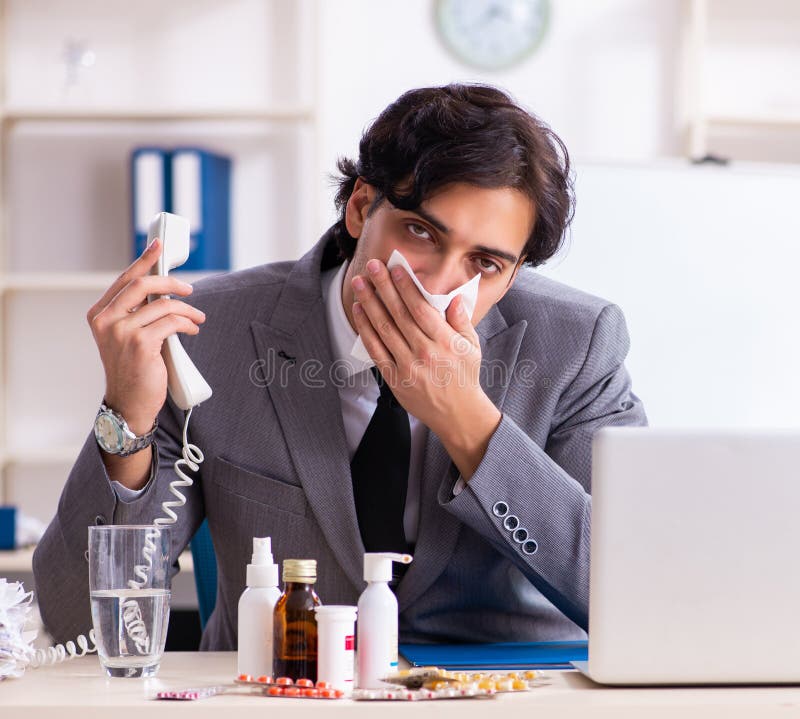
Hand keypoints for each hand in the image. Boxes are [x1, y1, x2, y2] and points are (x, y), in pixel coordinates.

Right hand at [86, 238, 205, 433]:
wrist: (129, 402)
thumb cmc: (132, 368)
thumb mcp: (126, 335)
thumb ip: (136, 311)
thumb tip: (162, 287)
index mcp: (100, 314)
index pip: (125, 279)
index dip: (145, 260)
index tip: (159, 246)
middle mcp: (106, 320)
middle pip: (144, 285)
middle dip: (172, 283)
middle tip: (189, 289)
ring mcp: (122, 332)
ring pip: (164, 305)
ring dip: (187, 310)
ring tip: (197, 319)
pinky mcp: (141, 345)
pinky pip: (172, 323)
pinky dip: (188, 324)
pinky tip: (193, 330)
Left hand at [351, 259, 500, 478]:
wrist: (457, 414)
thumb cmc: (465, 376)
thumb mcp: (472, 347)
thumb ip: (461, 321)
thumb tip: (453, 297)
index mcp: (445, 343)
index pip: (422, 309)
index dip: (407, 287)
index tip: (396, 268)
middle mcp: (425, 354)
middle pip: (400, 315)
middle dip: (384, 287)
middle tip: (372, 266)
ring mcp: (407, 367)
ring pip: (384, 330)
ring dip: (370, 304)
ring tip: (360, 283)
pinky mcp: (395, 379)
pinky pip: (376, 351)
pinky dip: (366, 330)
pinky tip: (359, 311)